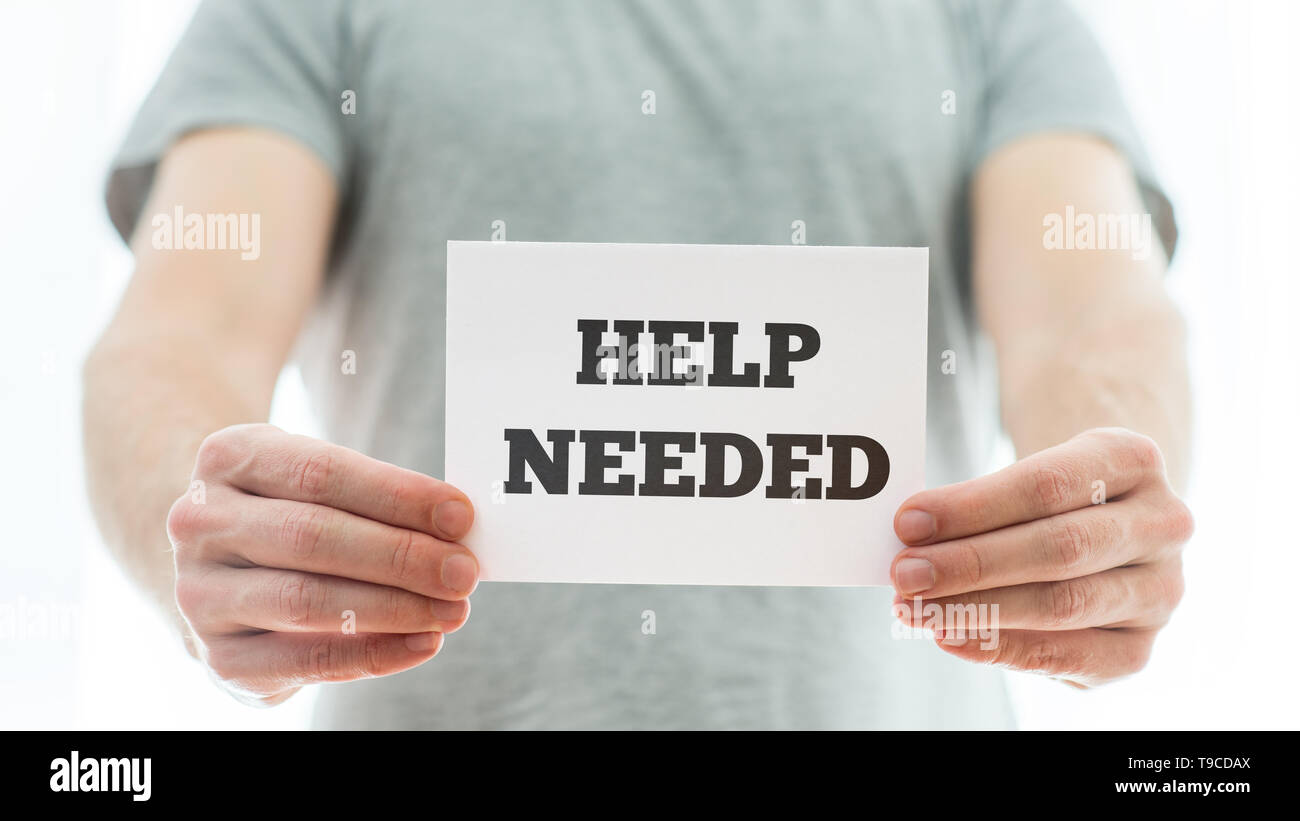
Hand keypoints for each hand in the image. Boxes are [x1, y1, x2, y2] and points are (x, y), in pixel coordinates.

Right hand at [166, 424, 478, 704]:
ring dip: (395, 607)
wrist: (224, 570)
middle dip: (401, 556)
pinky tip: (424, 643)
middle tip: (464, 572)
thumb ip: (375, 499)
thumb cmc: (293, 511)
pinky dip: (373, 655)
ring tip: (453, 609)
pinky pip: (305, 661)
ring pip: (306, 600)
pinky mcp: (219, 655)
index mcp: (228, 458)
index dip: (397, 496)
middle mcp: (200, 522)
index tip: (461, 516)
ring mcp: (200, 592)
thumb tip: (457, 528)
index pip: (321, 473)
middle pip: (313, 537)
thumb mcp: (318, 482)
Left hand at [890, 427, 1192, 687]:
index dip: (972, 507)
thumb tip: (909, 535)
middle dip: (970, 564)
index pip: (1046, 484)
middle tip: (904, 574)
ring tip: (914, 608)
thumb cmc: (1047, 499)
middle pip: (1060, 547)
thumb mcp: (1024, 478)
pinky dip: (1002, 648)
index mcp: (1134, 458)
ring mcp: (1161, 589)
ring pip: (1065, 603)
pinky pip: (1070, 656)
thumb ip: (978, 504)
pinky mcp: (1141, 647)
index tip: (908, 523)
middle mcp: (1163, 523)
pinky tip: (949, 636)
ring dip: (978, 609)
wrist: (1104, 527)